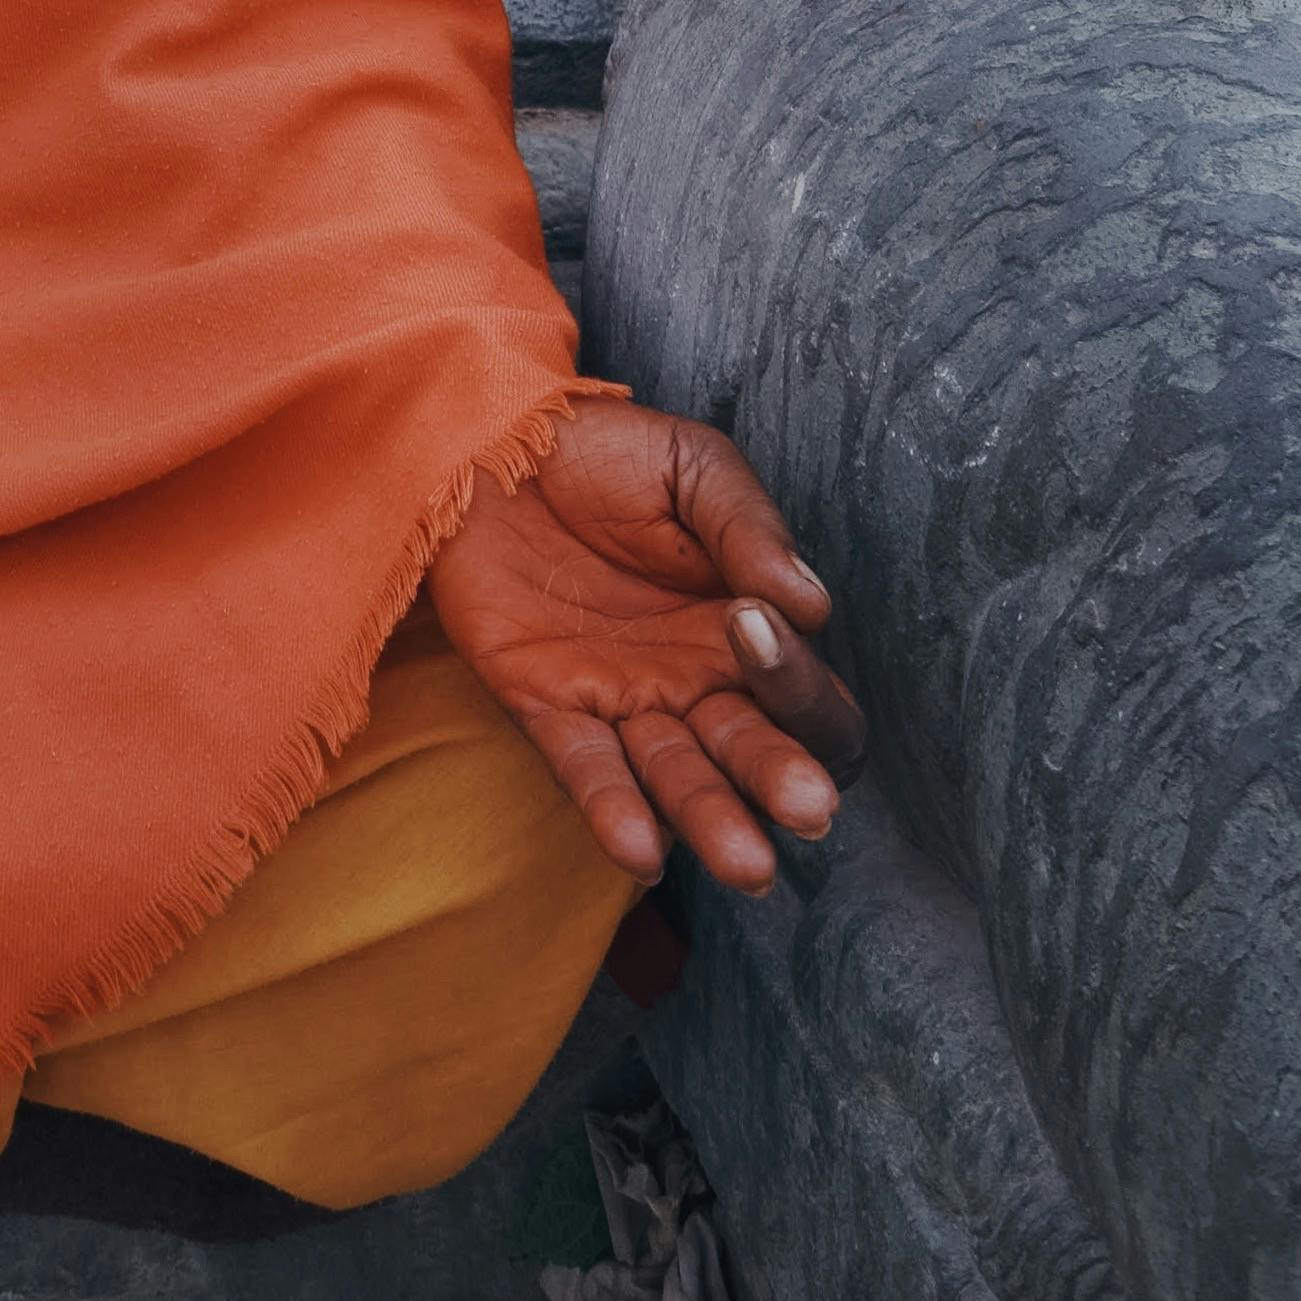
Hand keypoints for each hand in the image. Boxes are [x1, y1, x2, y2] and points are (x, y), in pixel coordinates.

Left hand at [425, 399, 864, 893]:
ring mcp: (622, 700)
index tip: (759, 625)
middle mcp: (693, 681)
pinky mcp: (547, 703)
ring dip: (712, 820)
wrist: (490, 435)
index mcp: (744, 630)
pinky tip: (639, 848)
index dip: (800, 681)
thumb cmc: (607, 454)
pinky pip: (584, 769)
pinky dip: (611, 811)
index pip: (806, 696)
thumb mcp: (692, 467)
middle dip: (781, 781)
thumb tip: (811, 604)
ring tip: (747, 864)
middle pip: (754, 752)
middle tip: (809, 809)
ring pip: (676, 779)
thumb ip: (748, 527)